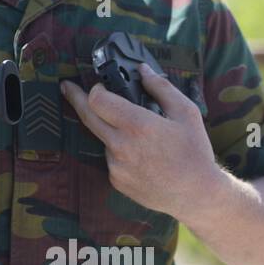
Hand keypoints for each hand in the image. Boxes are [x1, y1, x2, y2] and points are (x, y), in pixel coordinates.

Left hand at [60, 63, 222, 221]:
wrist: (197, 195)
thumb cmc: (195, 152)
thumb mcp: (186, 113)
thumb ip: (161, 88)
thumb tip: (142, 69)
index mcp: (138, 125)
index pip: (98, 100)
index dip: (96, 90)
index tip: (100, 86)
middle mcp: (121, 146)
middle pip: (87, 116)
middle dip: (74, 98)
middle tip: (67, 87)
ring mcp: (116, 165)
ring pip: (104, 139)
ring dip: (112, 131)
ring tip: (143, 139)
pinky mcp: (116, 180)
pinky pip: (111, 158)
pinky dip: (120, 152)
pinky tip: (142, 157)